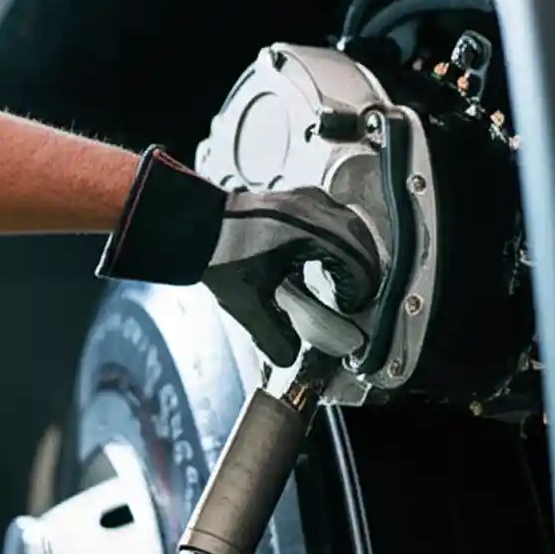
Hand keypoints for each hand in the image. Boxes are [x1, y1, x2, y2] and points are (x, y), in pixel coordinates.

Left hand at [95, 145, 381, 366]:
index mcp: (311, 232)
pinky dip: (337, 239)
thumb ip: (273, 336)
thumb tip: (291, 357)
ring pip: (349, 226)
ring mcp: (306, 197)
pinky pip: (332, 216)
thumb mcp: (248, 303)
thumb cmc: (220, 254)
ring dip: (352, 253)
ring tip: (339, 281)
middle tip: (352, 297)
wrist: (192, 222)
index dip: (360, 289)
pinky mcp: (296, 197)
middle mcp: (314, 209)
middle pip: (361, 241)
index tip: (349, 307)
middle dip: (362, 271)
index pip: (358, 262)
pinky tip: (320, 259)